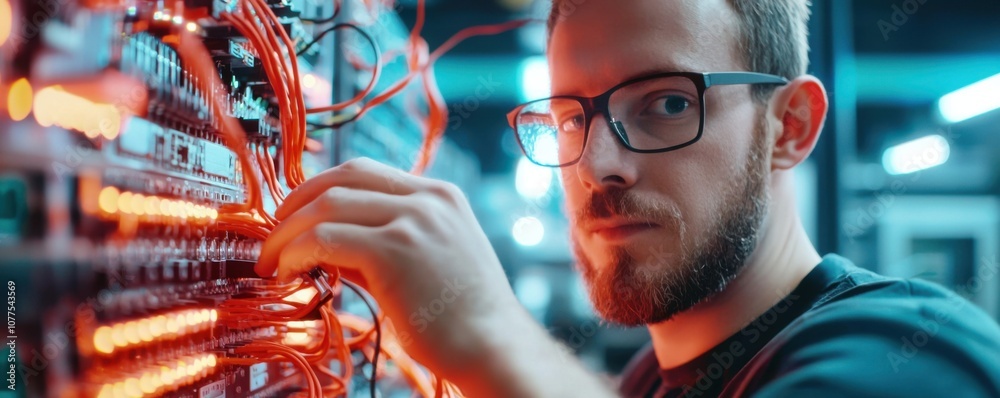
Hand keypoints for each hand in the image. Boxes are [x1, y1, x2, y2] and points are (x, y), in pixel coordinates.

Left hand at [255, 157, 526, 377]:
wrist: (495, 348)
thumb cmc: (463, 318)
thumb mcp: (431, 262)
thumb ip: (384, 243)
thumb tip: (328, 245)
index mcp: (441, 196)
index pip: (365, 172)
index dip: (321, 189)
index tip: (296, 217)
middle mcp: (428, 198)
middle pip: (342, 177)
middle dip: (297, 204)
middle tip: (273, 236)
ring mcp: (413, 220)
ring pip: (326, 204)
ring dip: (287, 233)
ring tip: (272, 263)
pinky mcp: (394, 250)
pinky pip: (324, 238)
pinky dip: (295, 253)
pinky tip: (288, 273)